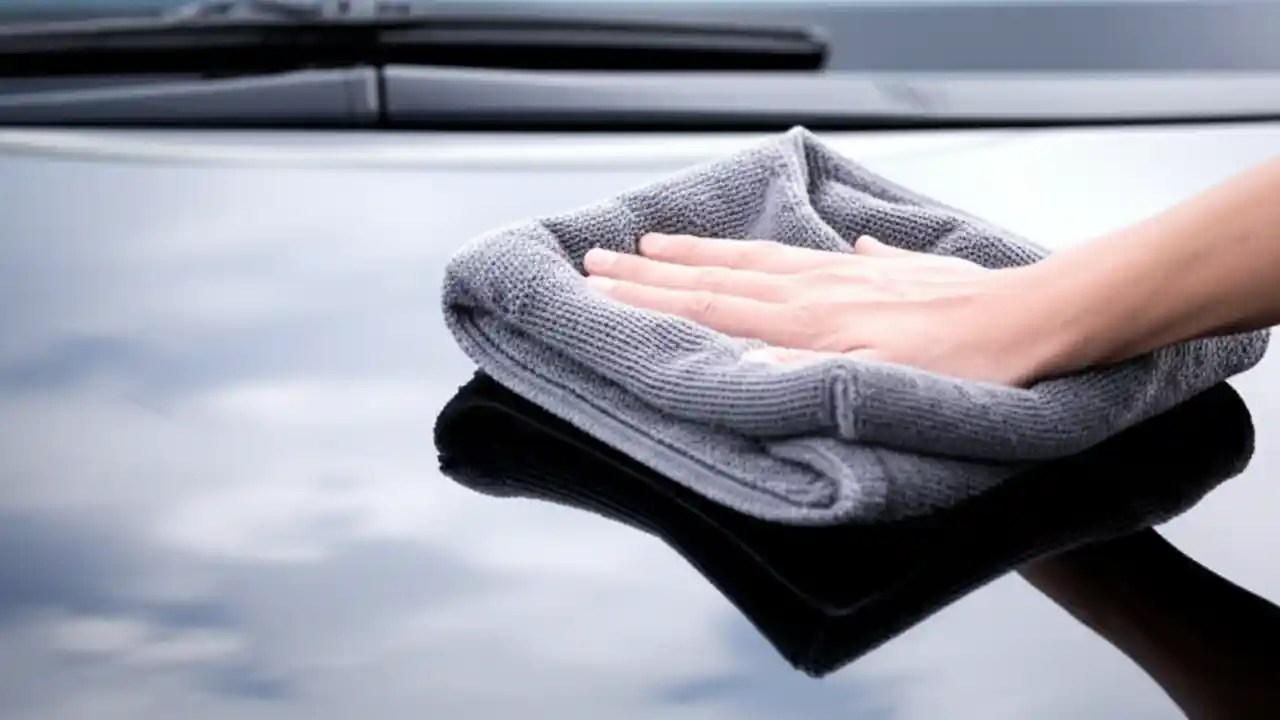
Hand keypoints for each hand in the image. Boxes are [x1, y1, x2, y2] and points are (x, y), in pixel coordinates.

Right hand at [583, 233, 1062, 385]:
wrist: (1033, 322)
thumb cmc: (965, 364)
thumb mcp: (878, 384)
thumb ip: (807, 370)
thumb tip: (741, 358)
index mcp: (811, 320)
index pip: (713, 304)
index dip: (652, 296)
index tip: (601, 284)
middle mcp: (818, 291)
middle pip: (720, 276)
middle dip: (654, 271)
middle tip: (599, 259)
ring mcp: (848, 276)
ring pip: (757, 259)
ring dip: (700, 253)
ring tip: (657, 243)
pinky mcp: (880, 271)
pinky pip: (810, 256)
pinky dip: (782, 252)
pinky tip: (782, 250)